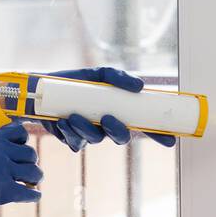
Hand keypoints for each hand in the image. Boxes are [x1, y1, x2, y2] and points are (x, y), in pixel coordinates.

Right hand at [0, 122, 41, 215]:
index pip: (19, 132)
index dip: (23, 140)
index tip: (22, 147)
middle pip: (30, 153)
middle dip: (30, 161)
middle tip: (27, 168)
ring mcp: (1, 170)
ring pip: (33, 172)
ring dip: (35, 177)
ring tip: (32, 181)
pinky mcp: (1, 190)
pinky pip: (27, 193)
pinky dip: (33, 195)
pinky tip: (34, 196)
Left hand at [32, 67, 176, 151]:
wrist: (44, 89)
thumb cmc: (74, 82)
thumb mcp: (98, 73)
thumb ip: (118, 77)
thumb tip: (140, 86)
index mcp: (119, 111)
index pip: (144, 126)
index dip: (159, 134)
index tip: (171, 140)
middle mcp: (107, 125)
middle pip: (121, 137)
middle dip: (117, 131)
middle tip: (107, 119)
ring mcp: (90, 134)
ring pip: (95, 140)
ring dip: (85, 129)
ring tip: (74, 117)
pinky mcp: (72, 139)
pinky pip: (76, 143)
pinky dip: (70, 132)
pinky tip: (63, 122)